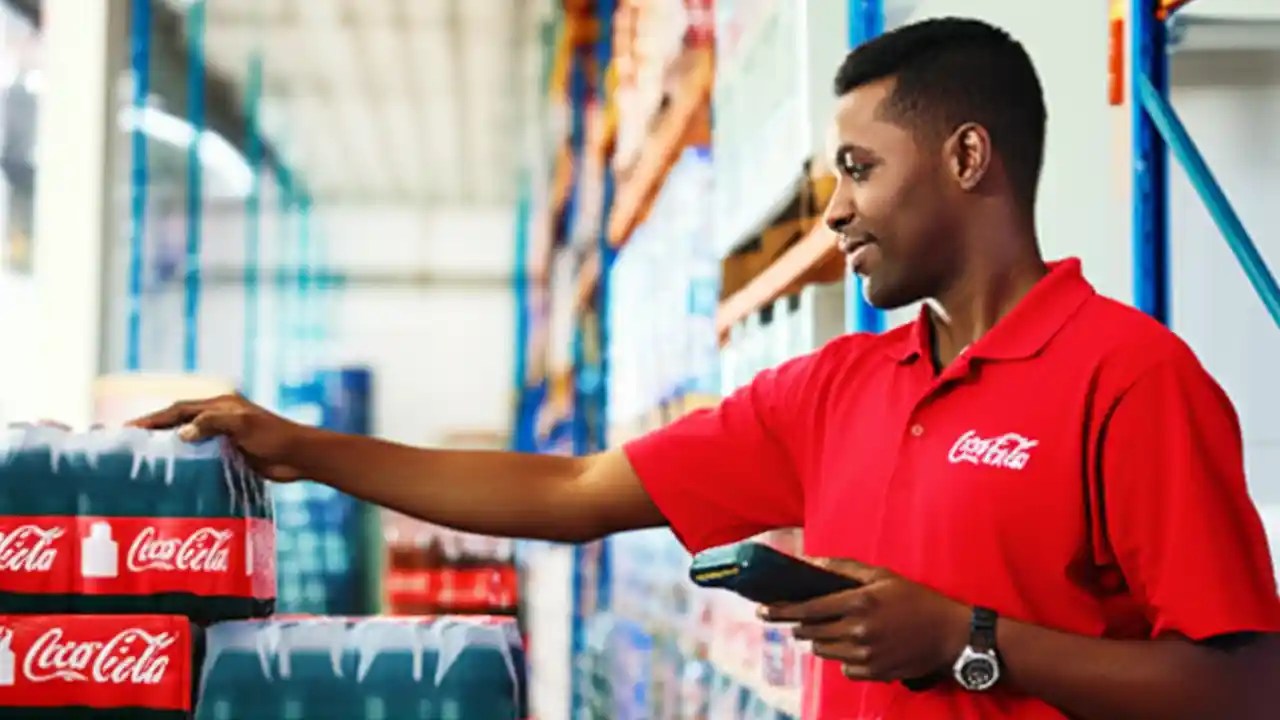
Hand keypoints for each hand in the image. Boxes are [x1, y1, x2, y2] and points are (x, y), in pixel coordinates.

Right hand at [128, 394, 308, 481]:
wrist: (300, 456)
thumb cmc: (275, 437)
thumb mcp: (243, 425)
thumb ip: (213, 424)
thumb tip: (182, 432)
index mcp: (220, 405)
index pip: (179, 409)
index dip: (153, 418)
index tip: (129, 429)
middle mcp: (220, 418)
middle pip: (180, 422)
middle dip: (156, 431)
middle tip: (129, 445)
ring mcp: (225, 436)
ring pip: (190, 439)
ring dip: (170, 447)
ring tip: (144, 462)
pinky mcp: (232, 454)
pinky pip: (202, 456)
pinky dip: (187, 462)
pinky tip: (174, 475)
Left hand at [761, 558, 970, 682]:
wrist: (949, 635)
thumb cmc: (916, 600)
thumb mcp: (882, 576)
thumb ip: (844, 569)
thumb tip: (812, 562)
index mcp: (859, 602)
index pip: (808, 609)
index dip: (781, 610)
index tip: (762, 611)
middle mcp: (858, 630)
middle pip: (810, 632)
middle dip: (799, 625)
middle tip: (798, 619)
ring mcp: (865, 655)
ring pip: (823, 651)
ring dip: (821, 640)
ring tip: (837, 629)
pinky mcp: (873, 673)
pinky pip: (843, 668)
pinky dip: (844, 658)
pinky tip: (860, 646)